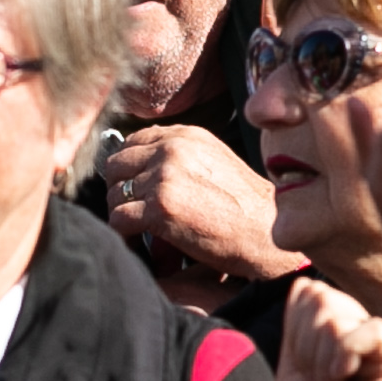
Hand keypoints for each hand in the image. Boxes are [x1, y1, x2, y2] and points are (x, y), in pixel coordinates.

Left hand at [100, 123, 304, 282]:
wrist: (267, 232)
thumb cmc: (246, 205)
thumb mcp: (214, 161)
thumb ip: (180, 155)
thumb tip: (142, 166)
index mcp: (185, 136)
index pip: (133, 141)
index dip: (129, 167)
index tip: (135, 187)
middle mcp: (171, 150)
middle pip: (116, 165)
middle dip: (120, 190)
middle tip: (133, 212)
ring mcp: (164, 178)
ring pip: (114, 194)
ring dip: (122, 215)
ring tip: (138, 232)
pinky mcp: (159, 209)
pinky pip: (118, 220)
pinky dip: (124, 236)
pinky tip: (139, 244)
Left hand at [276, 283, 381, 380]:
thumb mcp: (293, 367)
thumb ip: (299, 323)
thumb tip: (306, 281)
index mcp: (341, 334)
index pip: (308, 295)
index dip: (295, 335)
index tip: (305, 377)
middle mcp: (366, 336)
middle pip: (320, 299)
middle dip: (306, 350)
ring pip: (337, 314)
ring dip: (320, 364)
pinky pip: (370, 329)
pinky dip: (342, 358)